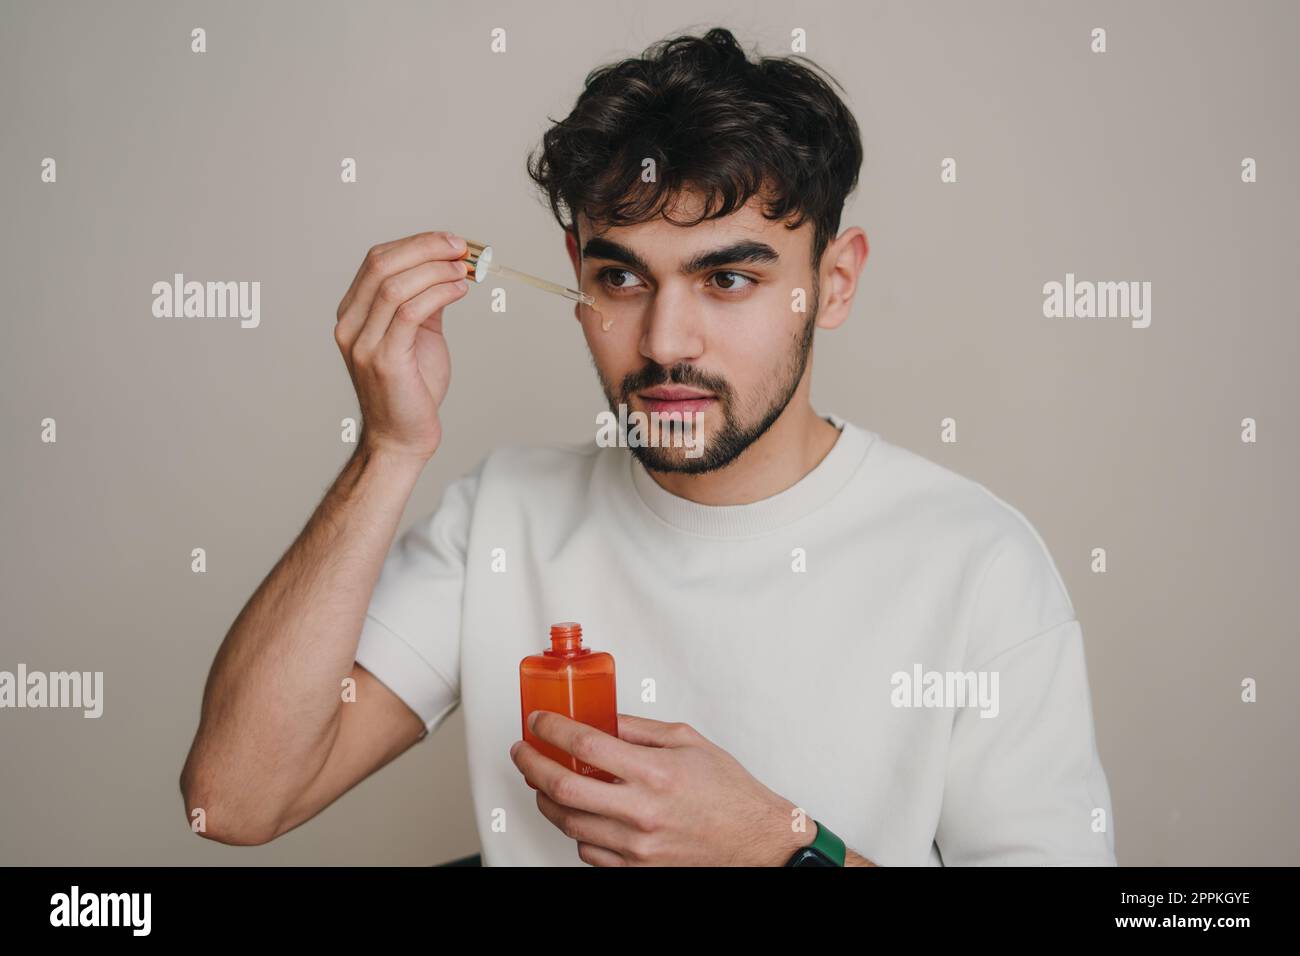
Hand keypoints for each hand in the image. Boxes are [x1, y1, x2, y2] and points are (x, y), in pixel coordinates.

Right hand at [333, 231, 471, 461]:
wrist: (402, 438)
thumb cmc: (411, 390)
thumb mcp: (417, 336)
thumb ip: (424, 303)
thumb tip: (447, 269)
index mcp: (353, 314)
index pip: (378, 261)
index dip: (416, 244)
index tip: (450, 241)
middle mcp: (350, 325)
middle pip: (382, 265)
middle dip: (426, 249)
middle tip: (461, 248)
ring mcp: (363, 343)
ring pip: (395, 286)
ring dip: (435, 270)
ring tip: (464, 270)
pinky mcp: (384, 360)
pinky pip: (410, 312)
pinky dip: (438, 294)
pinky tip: (459, 291)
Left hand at [510, 712, 811, 865]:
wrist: (756, 843)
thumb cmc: (729, 794)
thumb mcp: (688, 742)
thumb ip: (640, 729)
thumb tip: (601, 718)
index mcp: (654, 772)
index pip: (585, 744)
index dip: (551, 729)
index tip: (538, 722)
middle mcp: (641, 811)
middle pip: (562, 788)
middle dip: (531, 765)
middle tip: (523, 752)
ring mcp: (636, 846)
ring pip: (568, 823)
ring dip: (545, 799)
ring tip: (543, 782)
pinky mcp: (636, 870)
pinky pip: (587, 852)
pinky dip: (576, 831)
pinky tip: (579, 815)